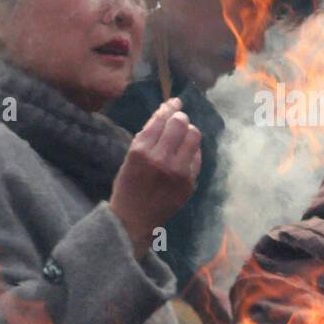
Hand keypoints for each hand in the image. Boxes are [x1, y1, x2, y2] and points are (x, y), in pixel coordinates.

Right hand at [109, 98, 201, 257]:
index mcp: (140, 152)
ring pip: (194, 136)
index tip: (174, 102)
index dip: (169, 107)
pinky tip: (183, 157)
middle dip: (179, 118)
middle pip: (181, 123)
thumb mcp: (129, 159)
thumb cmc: (127, 188)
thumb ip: (147, 138)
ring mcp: (178, 172)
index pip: (161, 119)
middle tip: (177, 121)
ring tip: (181, 138)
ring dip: (188, 132)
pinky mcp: (189, 182)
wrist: (133, 221)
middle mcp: (161, 159)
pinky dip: (190, 152)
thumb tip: (166, 113)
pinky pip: (197, 157)